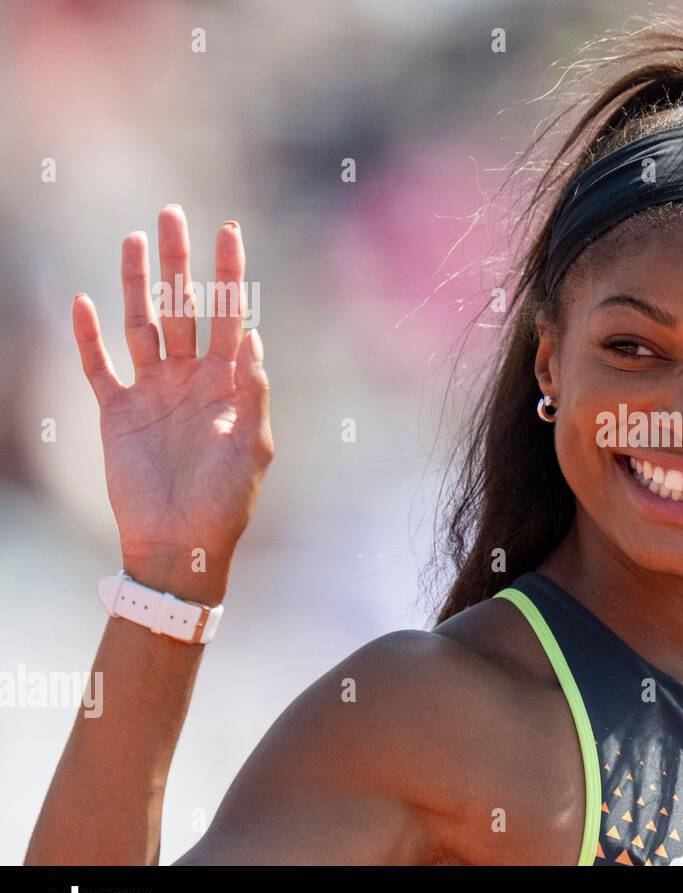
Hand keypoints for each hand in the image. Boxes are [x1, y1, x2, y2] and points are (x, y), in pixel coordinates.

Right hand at [71, 205, 272, 602]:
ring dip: (135, 284)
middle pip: (184, 307)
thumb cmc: (227, 501)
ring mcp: (152, 391)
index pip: (230, 315)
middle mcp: (190, 378)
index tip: (229, 231)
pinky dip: (88, 336)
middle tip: (173, 214)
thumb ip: (251, 390)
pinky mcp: (116, 411)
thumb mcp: (252, 445)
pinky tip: (84, 302)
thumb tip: (253, 337)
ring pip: (142, 323)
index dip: (230, 273)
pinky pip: (99, 365)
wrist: (180, 543)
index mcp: (228, 383)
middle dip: (180, 262)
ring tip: (133, 239)